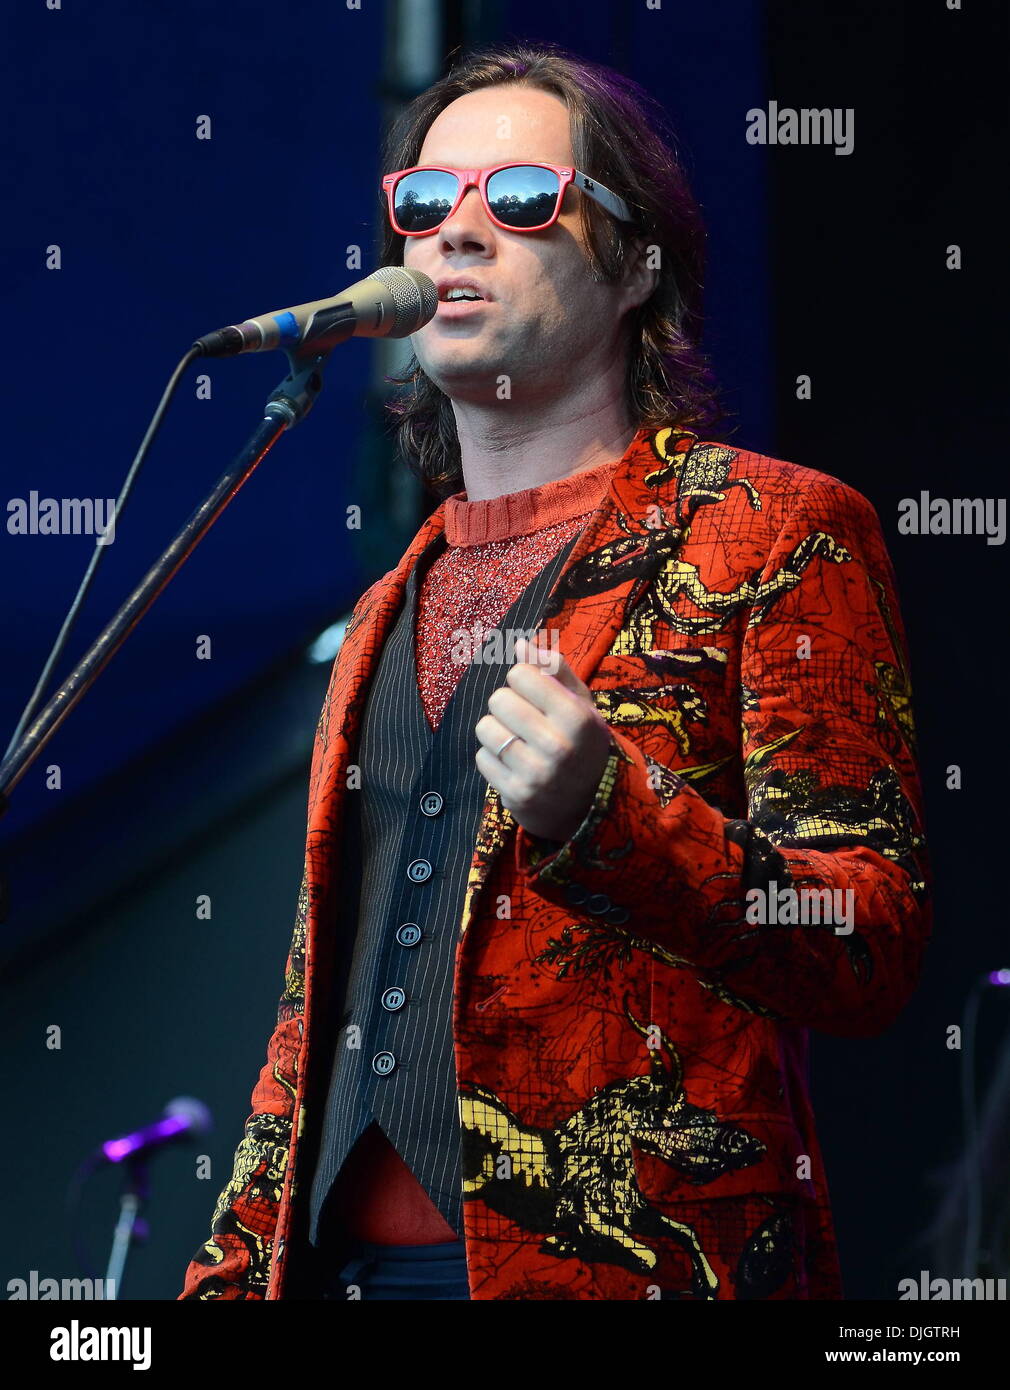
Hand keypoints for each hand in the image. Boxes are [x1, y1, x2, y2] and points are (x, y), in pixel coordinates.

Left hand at [474, 634, 612, 841]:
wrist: (585, 807)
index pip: (520, 674)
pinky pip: (481, 757)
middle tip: (524, 721)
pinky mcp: (515, 794)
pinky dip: (492, 757)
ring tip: (516, 741)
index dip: (524, 682)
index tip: (536, 697)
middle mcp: (558, 746)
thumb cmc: (580, 744)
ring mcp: (536, 773)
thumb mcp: (581, 705)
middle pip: (498, 699)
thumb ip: (554, 670)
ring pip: (485, 728)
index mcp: (577, 717)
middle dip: (508, 706)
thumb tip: (519, 644)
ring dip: (496, 731)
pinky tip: (513, 763)